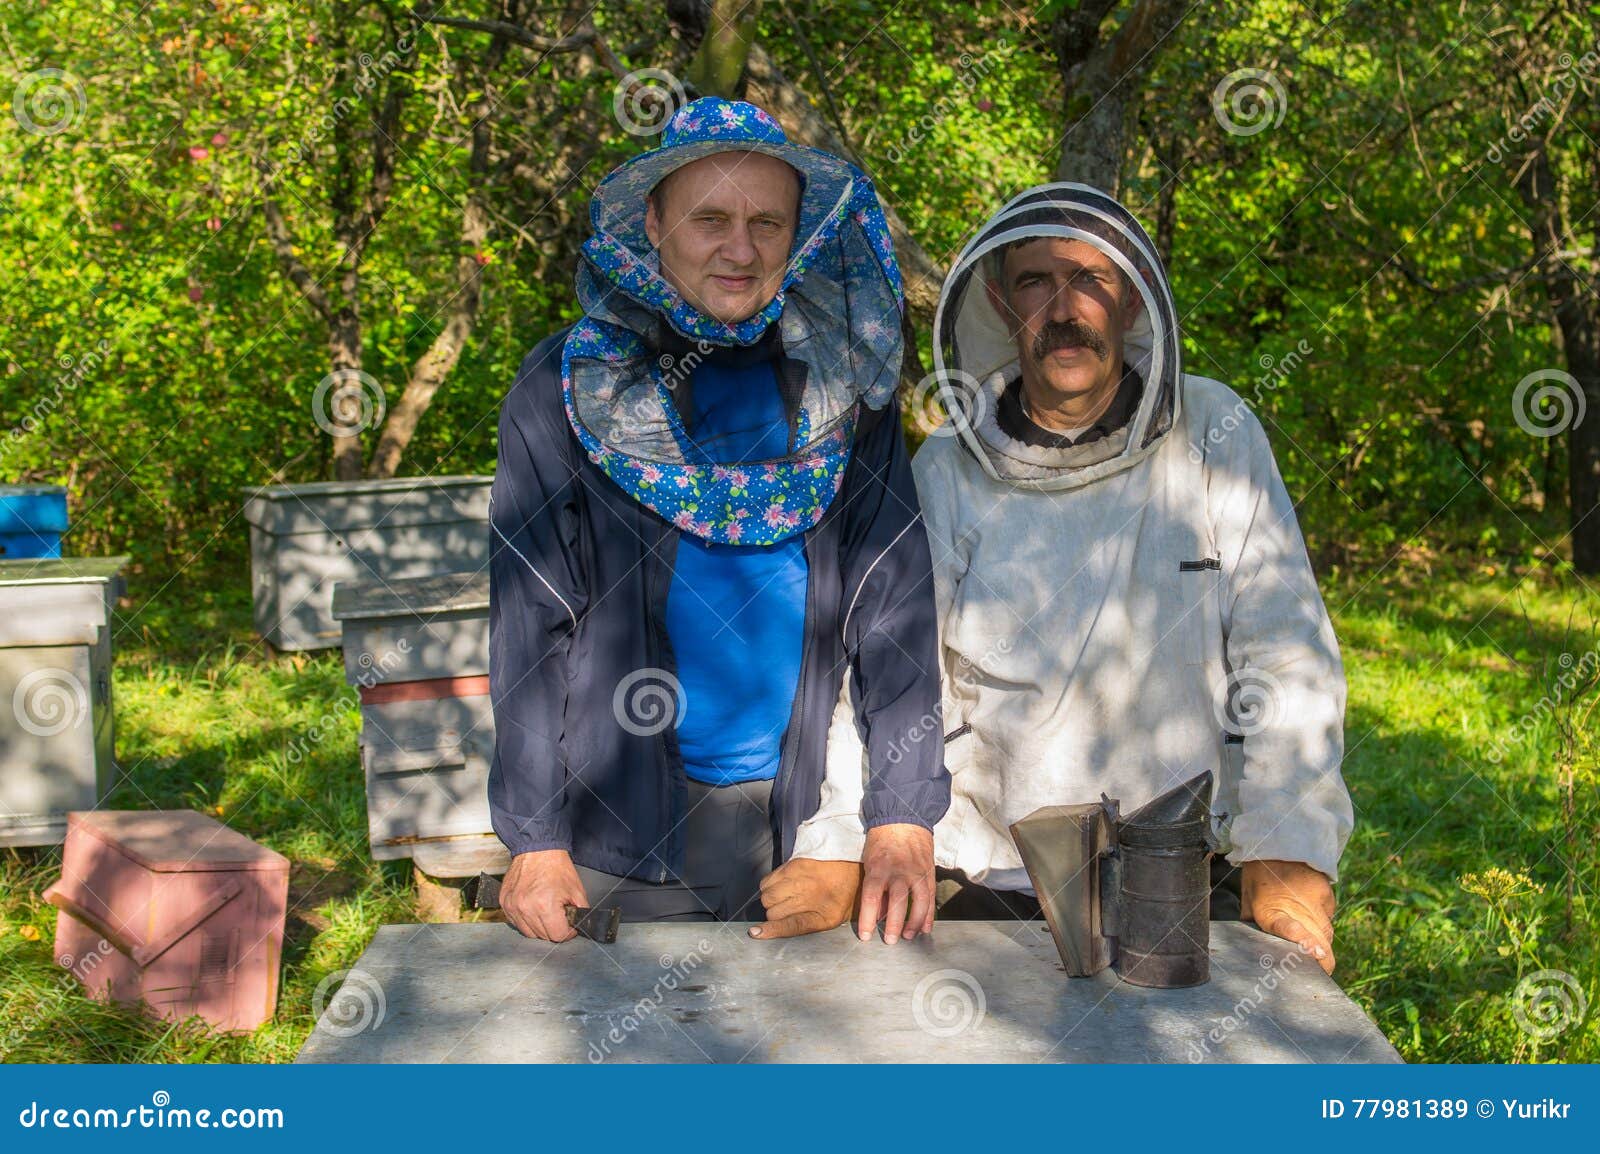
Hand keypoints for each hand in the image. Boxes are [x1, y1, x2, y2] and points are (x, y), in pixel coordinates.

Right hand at [500, 849, 588, 941]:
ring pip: (528, 933)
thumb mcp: (577, 890)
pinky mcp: (504, 903)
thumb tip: (580, 927)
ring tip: (546, 910)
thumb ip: (581, 913)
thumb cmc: (556, 866)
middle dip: (554, 928)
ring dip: (539, 927)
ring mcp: (512, 906)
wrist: (537, 849)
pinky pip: (516, 923)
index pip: (557, 936)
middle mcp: (525, 908)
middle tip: (559, 914)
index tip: (569, 925)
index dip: (567, 932)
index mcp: (545, 905)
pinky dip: (526, 920)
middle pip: (543, 936)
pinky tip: (533, 908)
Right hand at [749, 858, 861, 938]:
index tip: (756, 933)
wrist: (854, 858)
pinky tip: (781, 886)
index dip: (772, 930)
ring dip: (770, 901)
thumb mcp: (840, 915)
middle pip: (774, 912)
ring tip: (784, 898)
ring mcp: (800, 878)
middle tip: (787, 910)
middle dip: (775, 916)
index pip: (792, 925)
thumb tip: (783, 930)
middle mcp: (811, 896)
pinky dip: (768, 887)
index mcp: (827, 914)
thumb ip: (816, 925)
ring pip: (767, 896)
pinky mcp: (793, 865)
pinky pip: (767, 881)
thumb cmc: (847, 890)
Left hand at [857, 823, 934, 942]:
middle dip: (893, 925)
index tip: (865, 936)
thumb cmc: (882, 841)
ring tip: (908, 936)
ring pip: (919, 902)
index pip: (871, 897)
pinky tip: (925, 928)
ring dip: (914, 923)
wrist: (904, 817)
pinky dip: (929, 914)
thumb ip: (874, 888)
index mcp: (879, 868)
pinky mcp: (929, 872)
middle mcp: (899, 871)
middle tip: (890, 941)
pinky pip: (931, 897)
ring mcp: (917, 872)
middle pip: (897, 902)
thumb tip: (876, 914)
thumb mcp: (870, 861)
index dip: (868, 919)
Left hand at [1240, 858, 1336, 973]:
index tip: (1316, 954)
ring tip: (1314, 948)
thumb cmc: (1258, 878)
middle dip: (1323, 962)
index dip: (1303, 941)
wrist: (1277, 845)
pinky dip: (1321, 922)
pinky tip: (1310, 914)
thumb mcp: (1249, 903)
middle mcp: (1297, 906)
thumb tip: (1260, 950)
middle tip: (1320, 974)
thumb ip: (1257, 926)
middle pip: (1320, 942)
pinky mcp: (1328, 894)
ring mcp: (1315, 900)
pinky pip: (1329, 917)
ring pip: (1327, 933)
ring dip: (1322, 943)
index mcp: (1271, 910)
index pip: (1288, 927)